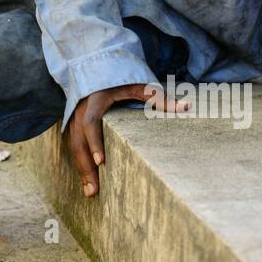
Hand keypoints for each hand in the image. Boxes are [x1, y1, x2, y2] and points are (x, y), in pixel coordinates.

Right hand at [68, 83, 188, 197]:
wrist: (97, 68)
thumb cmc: (121, 78)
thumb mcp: (140, 85)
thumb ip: (160, 97)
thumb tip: (188, 107)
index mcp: (96, 99)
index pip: (91, 122)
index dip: (94, 141)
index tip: (101, 161)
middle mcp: (80, 110)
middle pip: (79, 141)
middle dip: (86, 166)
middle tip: (95, 190)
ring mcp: (74, 119)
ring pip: (74, 147)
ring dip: (82, 171)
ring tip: (91, 193)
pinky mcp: (74, 127)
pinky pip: (75, 148)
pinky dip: (81, 166)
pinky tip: (88, 184)